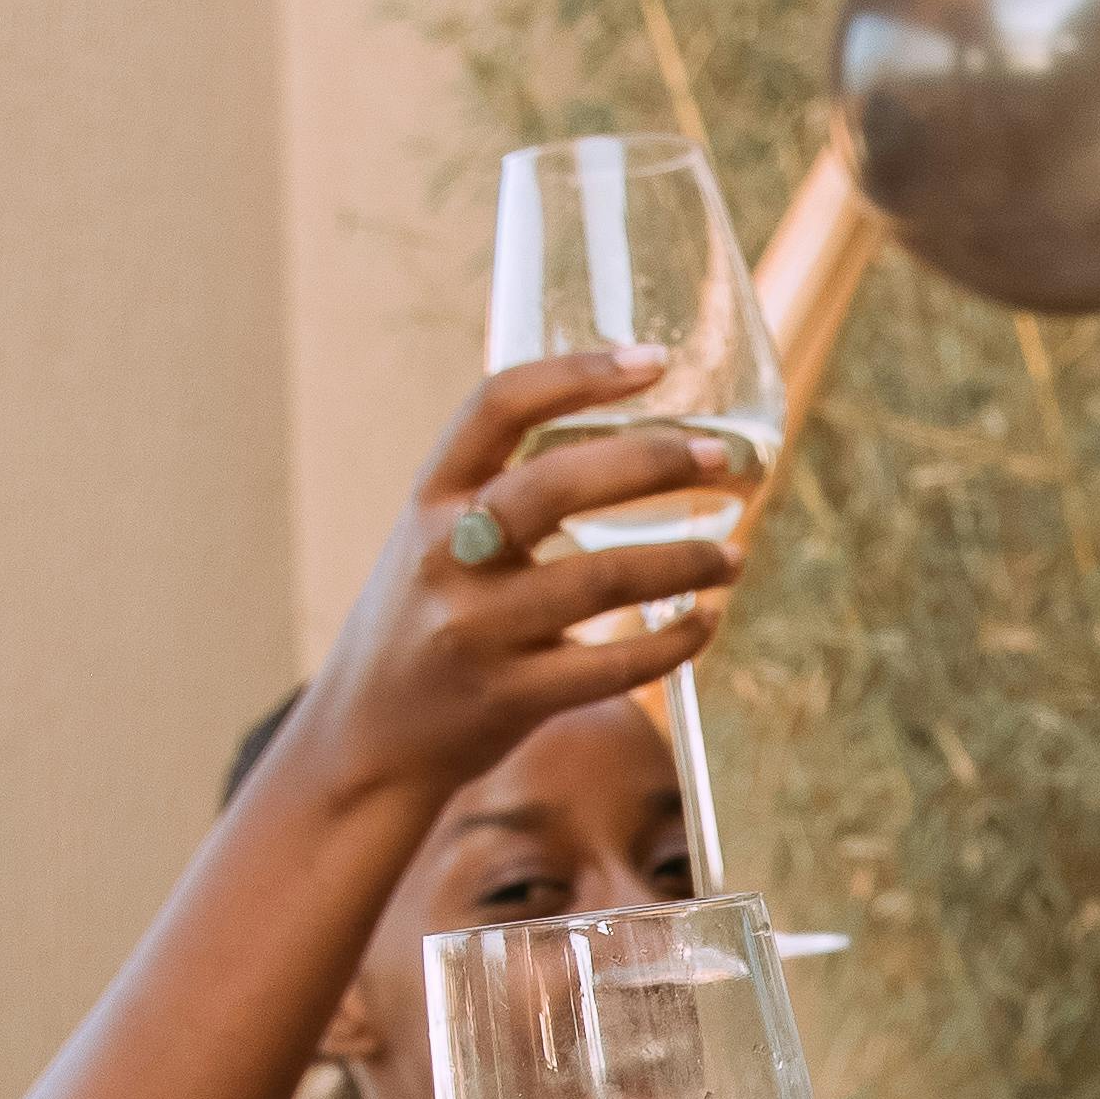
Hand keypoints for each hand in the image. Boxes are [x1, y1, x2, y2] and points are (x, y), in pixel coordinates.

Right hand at [263, 352, 755, 822]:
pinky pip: (612, 665)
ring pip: (601, 580)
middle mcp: (445, 553)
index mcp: (429, 497)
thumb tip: (629, 441)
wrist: (367, 739)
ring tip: (732, 555)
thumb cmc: (424, 623)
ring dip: (684, 561)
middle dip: (652, 462)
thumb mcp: (436, 539)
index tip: (655, 359)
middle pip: (556, 485)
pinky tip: (704, 622)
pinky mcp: (509, 696)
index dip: (577, 373)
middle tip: (723, 459)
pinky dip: (672, 642)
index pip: (499, 407)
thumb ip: (503, 493)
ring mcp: (475, 628)